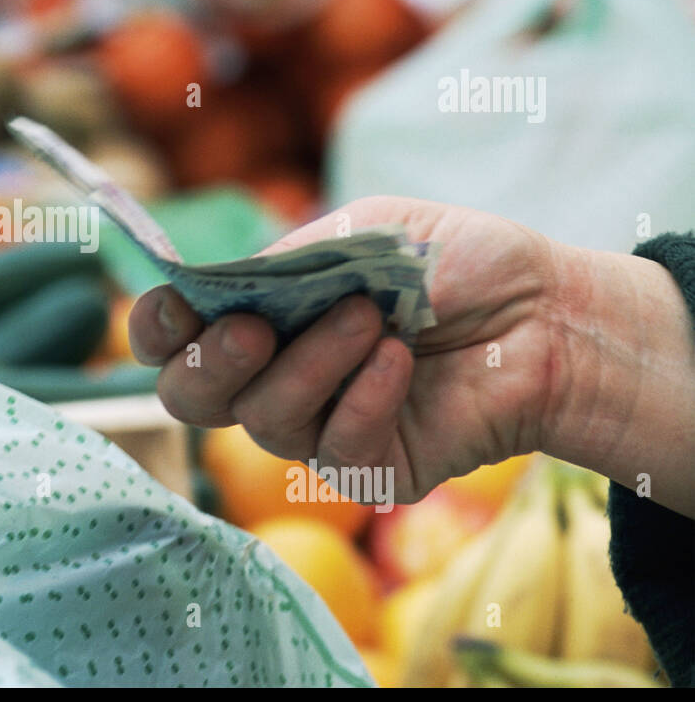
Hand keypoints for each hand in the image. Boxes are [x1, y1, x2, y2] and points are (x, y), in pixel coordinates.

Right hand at [129, 196, 694, 514]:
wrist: (546, 312)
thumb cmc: (452, 261)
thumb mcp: (361, 231)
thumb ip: (286, 261)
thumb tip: (218, 288)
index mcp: (257, 316)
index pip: (172, 339)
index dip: (154, 328)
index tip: (173, 303)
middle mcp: (271, 376)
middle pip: (187, 399)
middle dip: (208, 364)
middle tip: (252, 329)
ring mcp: (315, 427)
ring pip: (263, 419)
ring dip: (311, 362)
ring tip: (371, 318)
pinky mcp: (367, 470)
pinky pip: (334, 447)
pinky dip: (365, 397)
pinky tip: (401, 360)